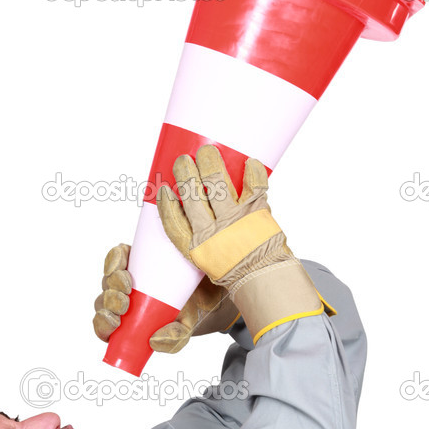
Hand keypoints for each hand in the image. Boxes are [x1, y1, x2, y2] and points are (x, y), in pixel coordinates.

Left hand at [93, 243, 238, 353]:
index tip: (116, 320)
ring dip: (112, 280)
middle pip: (103, 301)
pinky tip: (123, 256)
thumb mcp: (183, 331)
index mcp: (124, 324)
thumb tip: (153, 340)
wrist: (201, 291)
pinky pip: (116, 256)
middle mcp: (119, 302)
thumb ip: (173, 341)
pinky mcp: (131, 261)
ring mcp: (123, 281)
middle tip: (126, 301)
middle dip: (110, 301)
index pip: (103, 326)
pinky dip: (116, 256)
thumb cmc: (185, 314)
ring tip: (127, 281)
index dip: (103, 323)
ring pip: (107, 279)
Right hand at [156, 146, 332, 342]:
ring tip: (207, 151)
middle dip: (185, 172)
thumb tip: (184, 209)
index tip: (163, 190)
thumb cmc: (235, 270)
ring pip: (218, 183)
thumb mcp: (206, 261)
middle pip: (192, 195)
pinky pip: (254, 185)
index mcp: (197, 248)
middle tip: (184, 160)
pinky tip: (249, 162)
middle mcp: (213, 232)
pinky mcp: (257, 212)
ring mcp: (236, 220)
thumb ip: (196, 240)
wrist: (265, 277)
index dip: (166, 204)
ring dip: (210, 163)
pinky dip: (252, 172)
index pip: (174, 222)